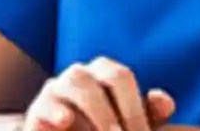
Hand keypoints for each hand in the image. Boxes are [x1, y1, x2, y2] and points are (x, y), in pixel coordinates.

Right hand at [23, 57, 175, 130]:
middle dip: (118, 111)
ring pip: (75, 83)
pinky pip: (43, 108)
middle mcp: (78, 77)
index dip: (134, 108)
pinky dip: (55, 114)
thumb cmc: (98, 129)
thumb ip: (148, 114)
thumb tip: (164, 100)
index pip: (120, 77)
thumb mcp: (127, 124)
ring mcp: (53, 93)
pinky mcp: (35, 114)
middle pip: (100, 75)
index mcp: (102, 75)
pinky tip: (66, 123)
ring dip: (98, 112)